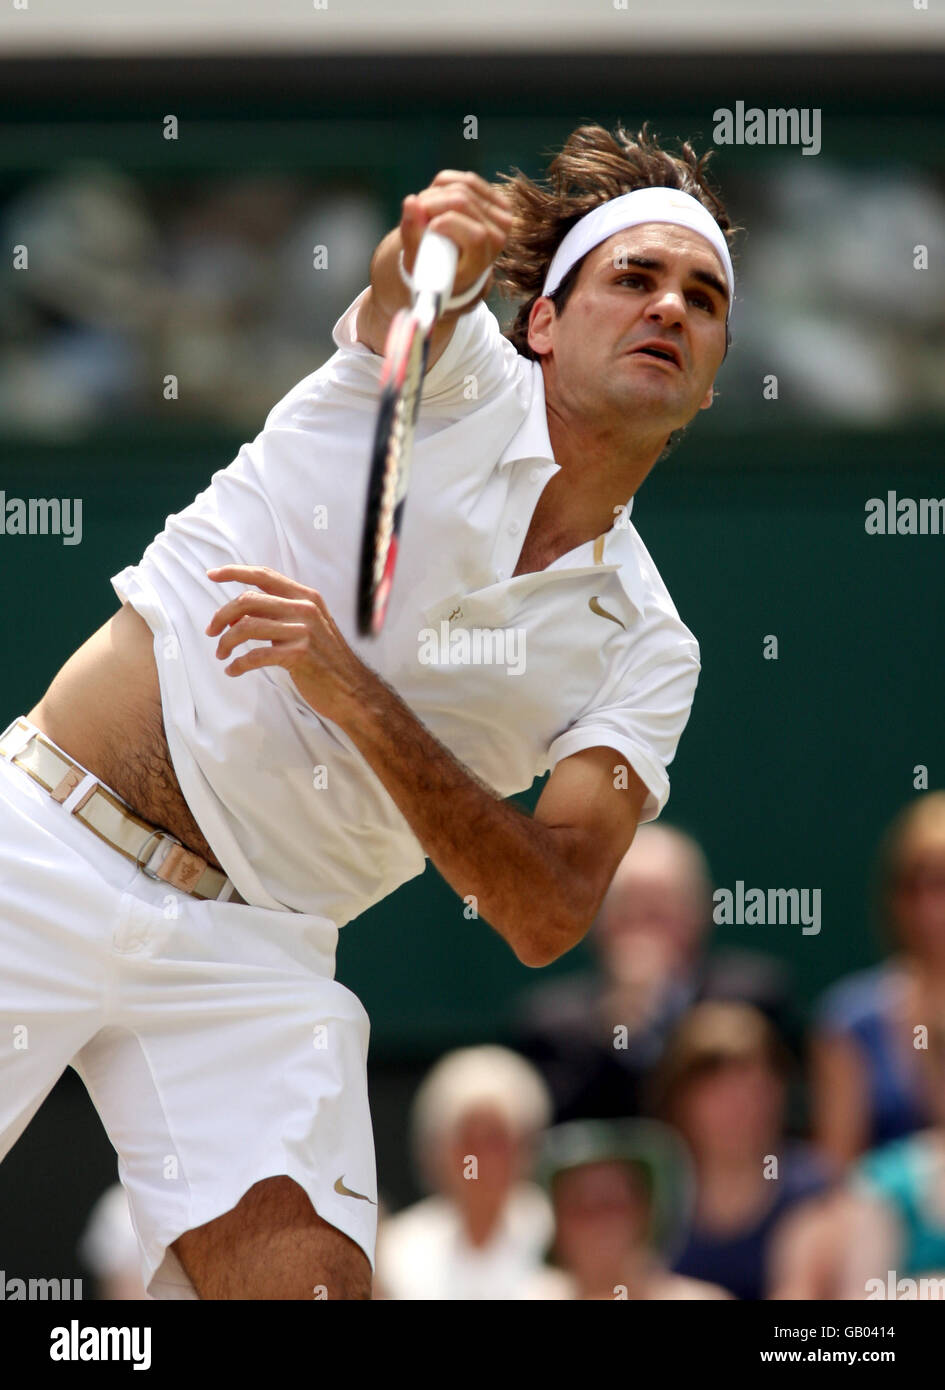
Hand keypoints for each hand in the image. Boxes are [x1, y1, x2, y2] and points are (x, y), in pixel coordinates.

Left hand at [205, 565, 368, 723]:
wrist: (352, 690)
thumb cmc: (325, 660)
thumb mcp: (308, 627)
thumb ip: (280, 615)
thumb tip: (238, 615)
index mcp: (306, 597)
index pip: (264, 575)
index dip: (235, 572)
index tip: (212, 575)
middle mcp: (305, 608)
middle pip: (248, 600)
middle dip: (222, 615)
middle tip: (211, 631)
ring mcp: (303, 630)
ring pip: (246, 627)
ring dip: (226, 641)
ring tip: (221, 654)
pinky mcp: (298, 654)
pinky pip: (255, 655)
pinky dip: (239, 664)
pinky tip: (233, 671)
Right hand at [400, 170, 512, 305]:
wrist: (452, 264)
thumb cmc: (432, 266)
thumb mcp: (417, 260)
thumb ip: (412, 234)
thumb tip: (411, 201)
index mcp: (482, 261)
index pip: (476, 235)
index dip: (449, 224)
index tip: (430, 227)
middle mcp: (498, 236)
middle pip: (463, 201)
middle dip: (432, 202)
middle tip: (416, 213)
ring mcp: (501, 214)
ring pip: (463, 186)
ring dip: (435, 193)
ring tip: (424, 211)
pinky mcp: (496, 197)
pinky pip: (467, 179)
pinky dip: (444, 184)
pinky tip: (435, 199)